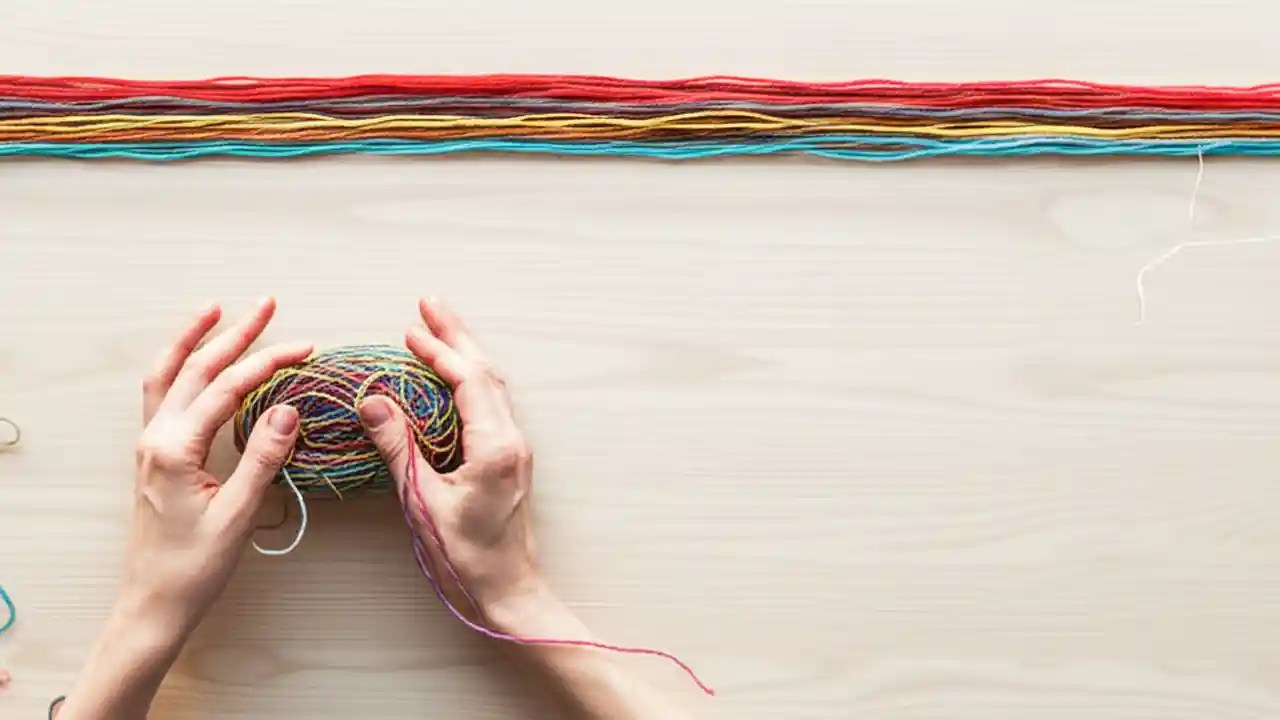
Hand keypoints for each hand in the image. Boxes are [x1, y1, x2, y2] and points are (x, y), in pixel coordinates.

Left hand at [127, 297, 311, 632]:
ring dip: (195, 340)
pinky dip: (180, 365)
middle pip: (196, 368)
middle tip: (267, 305)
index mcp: (175, 449)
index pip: (228, 388)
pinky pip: (162, 394)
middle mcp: (156, 438)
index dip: (268, 362)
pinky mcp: (155, 454)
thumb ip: (263, 458)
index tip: (305, 348)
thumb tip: (288, 409)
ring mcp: (151, 444)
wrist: (154, 602)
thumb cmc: (195, 566)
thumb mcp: (238, 514)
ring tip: (218, 311)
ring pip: (169, 374)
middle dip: (234, 333)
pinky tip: (196, 358)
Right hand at [357, 297, 540, 618]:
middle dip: (457, 335)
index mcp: (496, 446)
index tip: (409, 331)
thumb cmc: (465, 557)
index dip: (438, 351)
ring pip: (491, 386)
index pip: (468, 380)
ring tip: (437, 327)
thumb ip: (398, 448)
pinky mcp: (508, 459)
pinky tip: (450, 377)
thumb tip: (373, 401)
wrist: (507, 592)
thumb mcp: (421, 502)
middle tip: (429, 303)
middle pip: (486, 372)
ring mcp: (514, 449)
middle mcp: (512, 440)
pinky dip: (468, 380)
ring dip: (465, 353)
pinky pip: (490, 405)